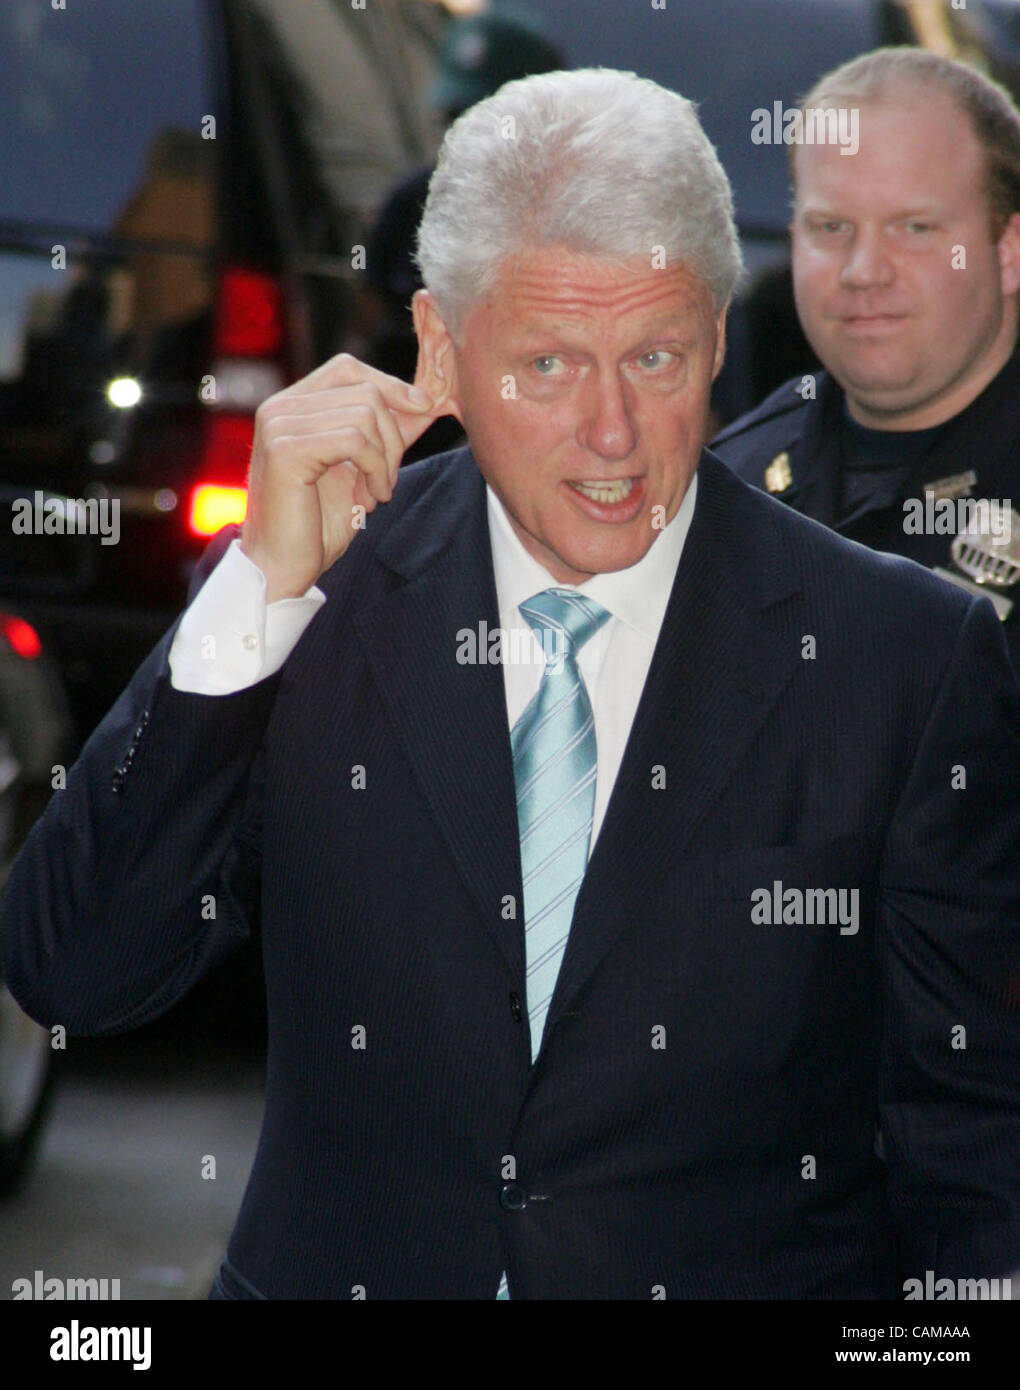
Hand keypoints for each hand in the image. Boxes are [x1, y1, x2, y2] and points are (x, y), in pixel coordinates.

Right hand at [241, 354, 441, 600]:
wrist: (281, 569)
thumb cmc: (316, 525)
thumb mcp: (360, 469)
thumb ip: (386, 432)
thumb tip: (429, 399)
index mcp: (290, 407)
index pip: (348, 369)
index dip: (391, 384)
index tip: (424, 408)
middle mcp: (278, 408)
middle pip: (365, 391)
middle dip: (393, 437)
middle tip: (388, 481)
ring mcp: (278, 425)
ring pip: (365, 414)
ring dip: (385, 460)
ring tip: (375, 494)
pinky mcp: (285, 450)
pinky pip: (355, 439)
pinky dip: (375, 469)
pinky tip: (368, 500)